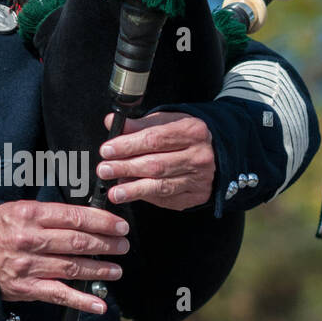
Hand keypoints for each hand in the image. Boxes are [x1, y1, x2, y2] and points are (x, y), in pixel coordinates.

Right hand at [0, 200, 129, 314]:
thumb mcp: (18, 209)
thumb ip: (49, 214)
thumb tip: (85, 217)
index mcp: (30, 214)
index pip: (75, 216)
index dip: (102, 221)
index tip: (119, 225)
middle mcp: (30, 239)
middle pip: (78, 241)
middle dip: (107, 244)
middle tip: (123, 245)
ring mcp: (28, 265)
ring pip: (73, 267)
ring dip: (100, 270)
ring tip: (116, 270)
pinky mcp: (25, 288)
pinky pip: (59, 294)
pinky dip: (81, 301)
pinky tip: (98, 304)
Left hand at [96, 111, 215, 210]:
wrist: (217, 152)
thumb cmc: (186, 135)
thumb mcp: (166, 122)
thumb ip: (139, 125)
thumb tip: (112, 122)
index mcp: (192, 131)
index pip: (154, 139)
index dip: (128, 146)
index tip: (107, 150)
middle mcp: (199, 156)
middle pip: (156, 164)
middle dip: (126, 168)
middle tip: (104, 170)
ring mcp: (199, 178)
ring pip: (161, 186)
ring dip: (133, 189)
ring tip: (114, 191)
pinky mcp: (196, 196)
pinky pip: (167, 198)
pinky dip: (147, 197)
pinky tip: (131, 194)